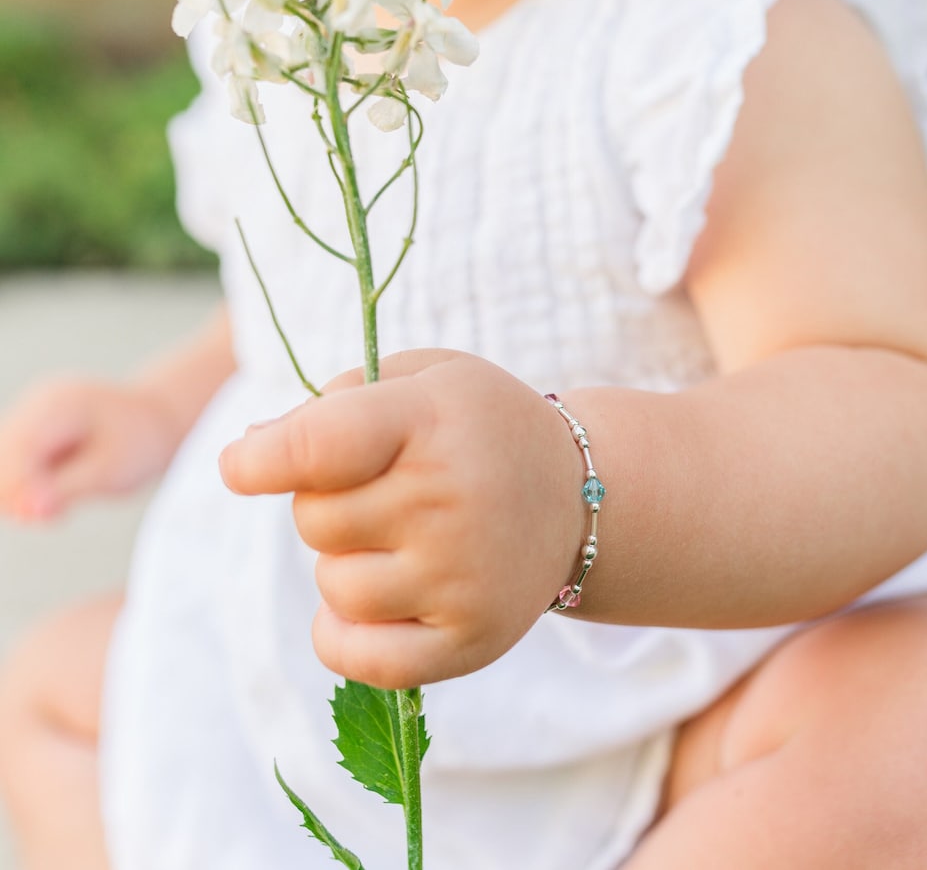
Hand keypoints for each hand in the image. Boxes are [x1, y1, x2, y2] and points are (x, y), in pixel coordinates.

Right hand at [0, 376, 183, 521]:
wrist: (155, 421)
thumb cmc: (140, 443)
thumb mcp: (111, 471)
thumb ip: (67, 489)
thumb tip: (27, 511)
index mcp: (62, 404)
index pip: (22, 447)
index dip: (19, 486)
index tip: (35, 518)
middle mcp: (40, 403)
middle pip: (4, 454)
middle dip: (16, 493)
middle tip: (48, 520)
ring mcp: (32, 414)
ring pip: (3, 461)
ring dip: (18, 493)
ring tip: (55, 512)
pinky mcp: (32, 431)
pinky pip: (12, 464)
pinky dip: (26, 487)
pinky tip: (53, 501)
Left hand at [219, 349, 585, 688]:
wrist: (578, 494)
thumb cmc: (476, 425)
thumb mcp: (421, 379)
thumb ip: (335, 402)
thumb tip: (249, 451)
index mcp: (430, 422)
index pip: (320, 447)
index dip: (260, 460)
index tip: (239, 466)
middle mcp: (448, 501)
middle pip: (314, 520)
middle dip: (324, 503)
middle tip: (380, 488)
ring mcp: (461, 578)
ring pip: (334, 588)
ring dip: (343, 563)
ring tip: (397, 538)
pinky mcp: (469, 640)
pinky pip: (359, 657)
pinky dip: (342, 635)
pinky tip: (367, 604)